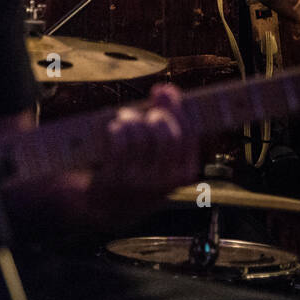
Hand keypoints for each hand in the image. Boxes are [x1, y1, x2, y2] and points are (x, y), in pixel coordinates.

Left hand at [86, 83, 198, 226]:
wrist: (110, 209)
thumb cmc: (140, 172)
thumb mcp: (163, 158)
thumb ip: (168, 123)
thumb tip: (165, 89)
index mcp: (184, 174)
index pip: (189, 134)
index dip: (177, 108)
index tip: (165, 91)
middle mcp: (165, 181)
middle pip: (167, 135)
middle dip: (156, 115)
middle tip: (146, 112)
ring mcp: (139, 182)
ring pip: (141, 137)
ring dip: (131, 120)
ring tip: (125, 118)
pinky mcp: (115, 181)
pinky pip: (118, 145)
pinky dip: (115, 129)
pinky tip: (113, 126)